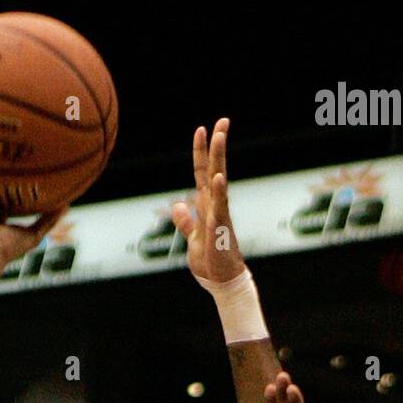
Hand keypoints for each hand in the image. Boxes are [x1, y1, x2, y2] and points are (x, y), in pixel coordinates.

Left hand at [170, 120, 244, 286]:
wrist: (221, 282)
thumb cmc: (210, 262)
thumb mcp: (192, 239)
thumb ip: (186, 222)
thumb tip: (178, 205)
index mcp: (206, 207)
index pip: (202, 173)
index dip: (201, 152)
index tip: (202, 129)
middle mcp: (214, 206)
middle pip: (214, 169)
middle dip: (217, 145)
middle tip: (223, 121)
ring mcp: (219, 215)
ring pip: (218, 181)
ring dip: (219, 158)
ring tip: (221, 136)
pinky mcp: (220, 229)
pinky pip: (220, 207)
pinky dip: (219, 191)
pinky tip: (218, 176)